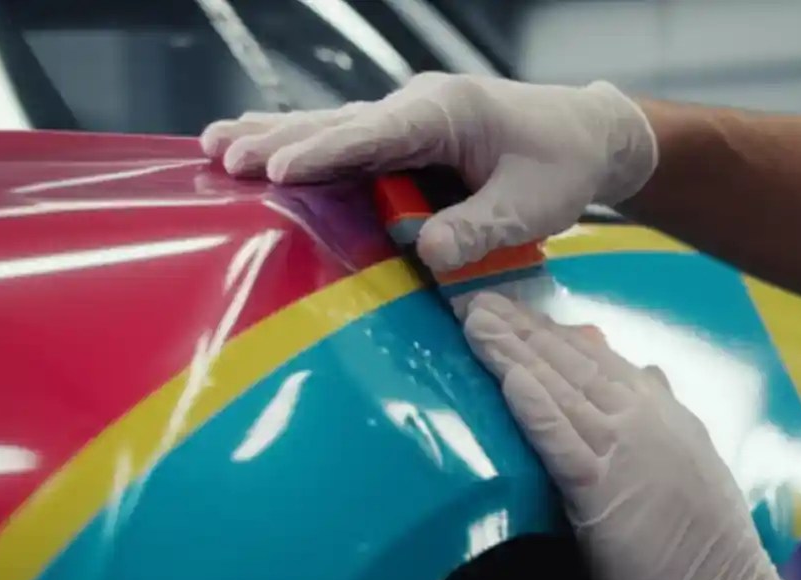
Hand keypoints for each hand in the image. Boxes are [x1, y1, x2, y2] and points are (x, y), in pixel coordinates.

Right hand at [199, 74, 656, 271]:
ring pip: (332, 127)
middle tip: (224, 156)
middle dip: (280, 141)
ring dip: (276, 136)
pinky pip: (346, 140)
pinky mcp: (406, 139)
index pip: (377, 133)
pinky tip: (260, 147)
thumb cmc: (562, 163)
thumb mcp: (532, 204)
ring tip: (215, 145)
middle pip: (338, 124)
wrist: (586, 135)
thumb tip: (429, 252)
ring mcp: (408, 120)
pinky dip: (303, 145)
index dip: (327, 152)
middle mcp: (418, 107)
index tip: (279, 168)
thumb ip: (480, 227)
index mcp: (447, 111)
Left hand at [461, 293, 778, 579]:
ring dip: (514, 352)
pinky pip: (564, 442)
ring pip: (562, 389)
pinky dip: (536, 408)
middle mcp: (647, 417)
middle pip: (572, 362)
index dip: (551, 334)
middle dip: (522, 329)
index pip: (597, 358)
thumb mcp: (693, 466)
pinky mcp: (607, 493)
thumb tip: (646, 373)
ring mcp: (629, 450)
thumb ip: (665, 419)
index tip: (513, 313)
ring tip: (476, 322)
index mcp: (664, 412)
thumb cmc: (709, 554)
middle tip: (477, 301)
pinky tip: (509, 380)